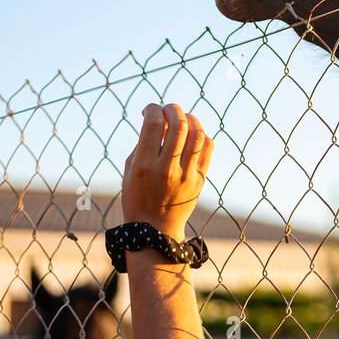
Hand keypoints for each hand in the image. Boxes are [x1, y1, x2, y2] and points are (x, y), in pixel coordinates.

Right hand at [122, 104, 213, 241]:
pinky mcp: (200, 179)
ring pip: (197, 134)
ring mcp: (186, 175)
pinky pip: (208, 148)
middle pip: (179, 125)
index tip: (150, 109)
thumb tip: (159, 119)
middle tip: (168, 109)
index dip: (153, 109)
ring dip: (190, 118)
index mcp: (144, 166)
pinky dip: (202, 134)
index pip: (154, 125)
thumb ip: (143, 143)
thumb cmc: (137, 195)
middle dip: (173, 109)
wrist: (155, 230)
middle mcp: (167, 169)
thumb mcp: (130, 169)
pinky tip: (193, 134)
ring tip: (182, 118)